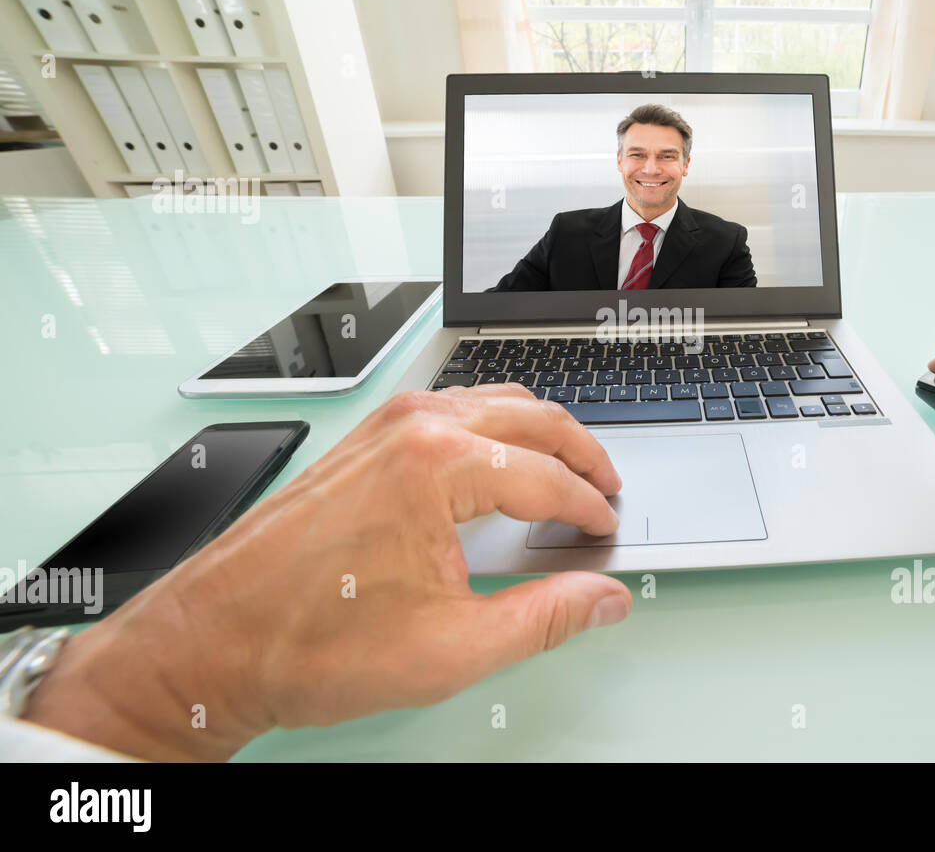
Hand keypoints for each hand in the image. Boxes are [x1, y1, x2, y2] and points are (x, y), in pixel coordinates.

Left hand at [24, 384, 631, 759]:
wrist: (211, 641)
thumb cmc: (305, 642)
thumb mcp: (452, 648)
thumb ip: (546, 618)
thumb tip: (602, 597)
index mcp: (438, 465)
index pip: (548, 477)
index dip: (589, 508)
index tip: (604, 532)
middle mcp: (412, 427)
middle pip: (532, 419)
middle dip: (580, 455)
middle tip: (605, 490)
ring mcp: (382, 426)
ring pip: (493, 403)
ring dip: (539, 435)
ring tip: (564, 476)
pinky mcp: (362, 439)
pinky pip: (451, 409)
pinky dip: (494, 430)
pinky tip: (500, 466)